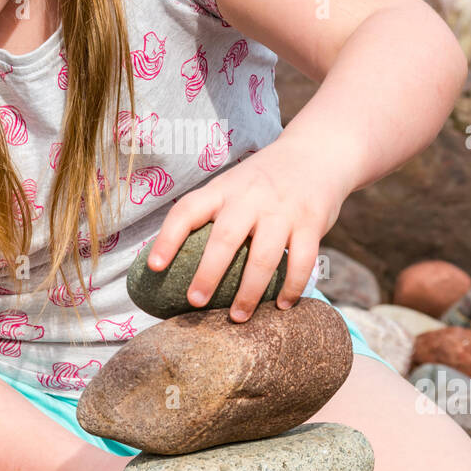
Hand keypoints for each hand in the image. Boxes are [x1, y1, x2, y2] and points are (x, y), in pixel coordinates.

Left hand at [146, 141, 346, 322]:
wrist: (316, 153)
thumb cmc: (263, 180)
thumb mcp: (233, 184)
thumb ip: (213, 212)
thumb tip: (177, 261)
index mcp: (223, 190)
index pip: (188, 210)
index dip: (168, 238)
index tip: (155, 267)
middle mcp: (250, 198)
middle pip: (225, 238)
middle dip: (208, 273)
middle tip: (195, 302)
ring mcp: (282, 211)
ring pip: (263, 257)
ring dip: (249, 292)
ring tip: (237, 317)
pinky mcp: (310, 223)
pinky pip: (301, 261)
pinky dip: (292, 287)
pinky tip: (283, 305)